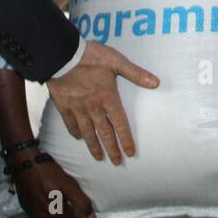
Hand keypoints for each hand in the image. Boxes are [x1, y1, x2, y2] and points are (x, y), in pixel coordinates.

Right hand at [13, 155, 96, 217]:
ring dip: (62, 212)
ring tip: (60, 196)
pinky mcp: (29, 212)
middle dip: (73, 213)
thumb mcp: (69, 184)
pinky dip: (51, 210)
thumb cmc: (47, 172)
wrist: (24, 164)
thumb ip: (81, 202)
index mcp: (55, 213)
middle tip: (72, 196)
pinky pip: (45, 216)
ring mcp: (35, 216)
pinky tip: (50, 198)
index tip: (87, 207)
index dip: (86, 216)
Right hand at [47, 41, 158, 163]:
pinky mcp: (63, 105)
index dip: (125, 139)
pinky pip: (70, 123)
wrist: (62, 55)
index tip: (130, 152)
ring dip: (93, 145)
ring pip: (87, 131)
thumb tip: (156, 83)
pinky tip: (78, 137)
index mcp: (108, 98)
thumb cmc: (91, 57)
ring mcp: (77, 108)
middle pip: (104, 132)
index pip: (120, 124)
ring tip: (98, 157)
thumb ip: (136, 74)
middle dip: (111, 148)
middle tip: (116, 162)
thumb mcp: (116, 62)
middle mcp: (93, 107)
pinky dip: (75, 132)